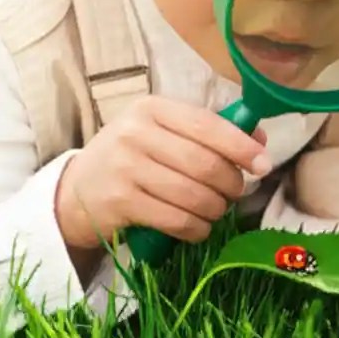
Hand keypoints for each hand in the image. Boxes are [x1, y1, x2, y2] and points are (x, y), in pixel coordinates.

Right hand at [54, 96, 270, 251]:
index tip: (263, 164)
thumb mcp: (160, 134)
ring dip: (215, 209)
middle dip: (230, 184)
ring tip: (215, 211)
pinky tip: (198, 227)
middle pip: (204, 163)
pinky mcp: (120, 201)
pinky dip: (196, 228)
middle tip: (234, 193)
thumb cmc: (129, 159)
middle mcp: (135, 132)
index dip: (241, 146)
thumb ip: (206, 133)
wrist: (75, 192)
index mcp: (151, 109)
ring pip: (194, 194)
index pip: (207, 124)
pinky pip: (176, 219)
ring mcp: (125, 167)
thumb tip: (259, 138)